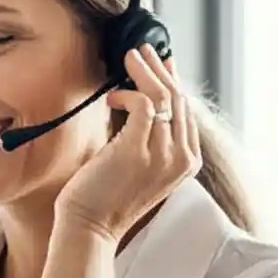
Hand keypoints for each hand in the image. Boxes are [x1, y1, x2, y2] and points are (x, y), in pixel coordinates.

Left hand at [55, 44, 201, 242]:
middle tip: (143, 50)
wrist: (90, 227)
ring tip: (129, 56)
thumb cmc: (105, 197)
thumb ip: (148, 139)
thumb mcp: (138, 165)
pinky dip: (128, 93)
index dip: (173, 82)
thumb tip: (141, 102)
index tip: (161, 62)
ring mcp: (163, 155)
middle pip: (178, 99)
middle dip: (160, 69)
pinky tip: (112, 96)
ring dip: (145, 71)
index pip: (185, 111)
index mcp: (187, 162)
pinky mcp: (138, 150)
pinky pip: (144, 104)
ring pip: (164, 96)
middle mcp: (181, 158)